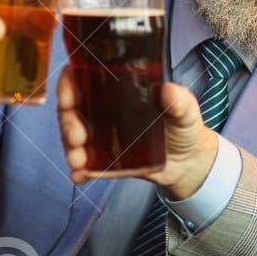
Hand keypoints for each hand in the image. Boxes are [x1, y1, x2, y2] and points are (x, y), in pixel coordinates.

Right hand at [57, 75, 217, 197]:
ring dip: (70, 148)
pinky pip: (85, 165)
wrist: (189, 162)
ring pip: (74, 137)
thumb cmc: (184, 128)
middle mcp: (104, 111)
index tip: (68, 94)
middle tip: (77, 136)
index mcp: (117, 90)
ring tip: (78, 160)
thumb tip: (169, 90)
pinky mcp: (105, 160)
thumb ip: (181, 101)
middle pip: (72, 110)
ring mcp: (102, 136)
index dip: (69, 83)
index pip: (84, 79)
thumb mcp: (186, 111)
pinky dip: (79, 171)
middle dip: (67, 123)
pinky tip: (80, 176)